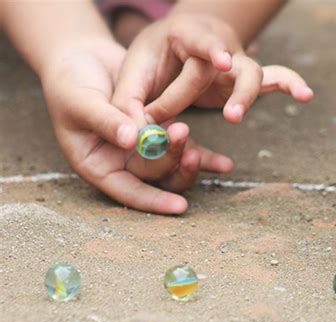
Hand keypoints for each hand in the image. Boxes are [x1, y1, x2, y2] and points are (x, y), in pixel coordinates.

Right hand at [41, 38, 231, 214]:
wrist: (81, 60)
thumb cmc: (70, 84)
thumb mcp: (82, 103)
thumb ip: (106, 122)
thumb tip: (131, 141)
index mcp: (99, 166)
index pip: (128, 192)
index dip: (153, 201)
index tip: (179, 206)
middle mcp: (123, 164)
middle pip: (154, 176)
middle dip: (171, 161)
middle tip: (181, 134)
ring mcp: (143, 151)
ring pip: (172, 166)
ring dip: (189, 160)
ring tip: (202, 151)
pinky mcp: (160, 134)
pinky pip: (184, 149)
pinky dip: (204, 156)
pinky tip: (224, 165)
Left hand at [111, 14, 313, 125]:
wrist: (178, 44)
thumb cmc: (153, 61)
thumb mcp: (133, 76)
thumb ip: (129, 104)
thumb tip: (132, 140)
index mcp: (183, 37)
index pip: (199, 43)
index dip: (212, 50)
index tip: (222, 61)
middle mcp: (215, 49)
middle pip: (231, 66)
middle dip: (228, 93)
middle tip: (230, 117)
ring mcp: (235, 64)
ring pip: (254, 75)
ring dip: (250, 97)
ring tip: (241, 119)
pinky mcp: (245, 80)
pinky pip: (275, 79)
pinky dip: (290, 84)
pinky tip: (305, 96)